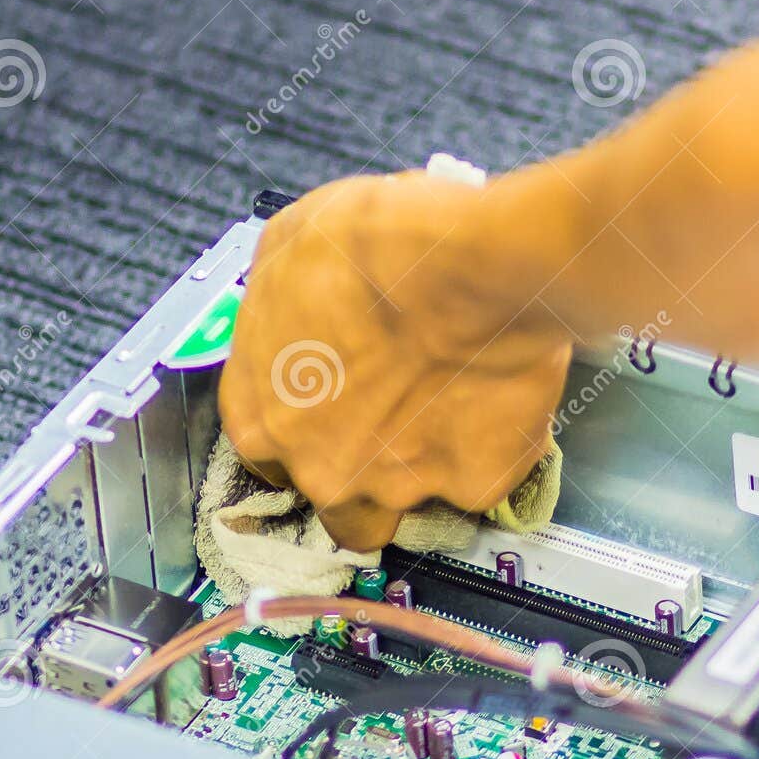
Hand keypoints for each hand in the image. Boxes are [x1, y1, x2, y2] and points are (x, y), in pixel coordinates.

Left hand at [220, 170, 572, 550]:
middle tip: (388, 415)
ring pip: (396, 512)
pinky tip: (498, 402)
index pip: (263, 452)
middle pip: (326, 496)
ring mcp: (395, 486)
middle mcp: (317, 467)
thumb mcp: (285, 249)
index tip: (326, 406)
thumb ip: (281, 308)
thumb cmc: (370, 246)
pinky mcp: (471, 484)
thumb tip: (295, 306)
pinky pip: (480, 481)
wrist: (466, 263)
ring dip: (412, 479)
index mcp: (259, 417)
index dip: (299, 428)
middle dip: (353, 466)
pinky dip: (490, 452)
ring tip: (442, 420)